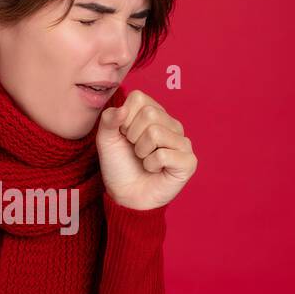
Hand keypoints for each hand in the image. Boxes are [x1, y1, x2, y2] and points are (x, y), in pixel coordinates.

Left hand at [96, 89, 196, 209]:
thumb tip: (123, 109)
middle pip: (149, 114)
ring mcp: (183, 142)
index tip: (125, 135)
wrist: (126, 196)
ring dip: (141, 152)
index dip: (124, 118)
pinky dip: (151, 165)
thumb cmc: (119, 166)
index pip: (138, 97)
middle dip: (133, 136)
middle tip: (136, 150)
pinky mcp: (188, 161)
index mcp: (154, 113)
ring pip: (155, 133)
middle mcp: (171, 124)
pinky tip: (154, 170)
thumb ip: (109, 119)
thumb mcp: (106, 139)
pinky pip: (163, 154)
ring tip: (144, 160)